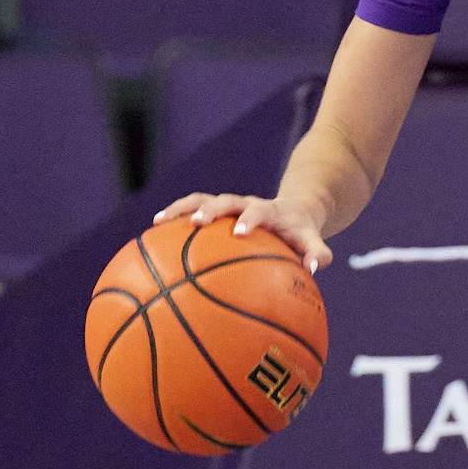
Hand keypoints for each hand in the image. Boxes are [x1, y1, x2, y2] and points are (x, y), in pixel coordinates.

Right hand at [152, 192, 333, 274]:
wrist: (295, 210)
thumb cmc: (301, 232)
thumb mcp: (312, 240)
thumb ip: (317, 253)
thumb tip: (315, 269)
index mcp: (269, 211)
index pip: (260, 210)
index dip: (250, 219)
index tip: (240, 232)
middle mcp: (245, 204)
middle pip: (225, 199)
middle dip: (210, 209)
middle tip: (195, 223)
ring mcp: (228, 206)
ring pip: (201, 199)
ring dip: (181, 209)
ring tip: (157, 222)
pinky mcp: (215, 211)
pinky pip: (191, 211)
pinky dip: (173, 220)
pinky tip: (150, 237)